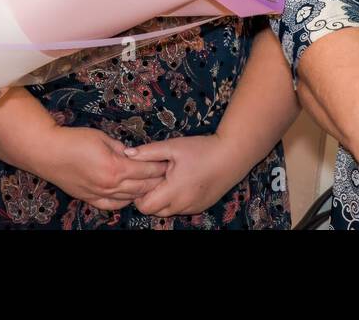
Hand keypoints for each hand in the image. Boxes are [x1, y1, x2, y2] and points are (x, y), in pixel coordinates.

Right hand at [31, 127, 167, 211]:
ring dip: (142, 192)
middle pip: (141, 186)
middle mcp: (110, 185)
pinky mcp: (89, 198)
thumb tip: (132, 154)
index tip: (168, 162)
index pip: (145, 170)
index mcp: (115, 167)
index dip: (159, 166)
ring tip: (152, 186)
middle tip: (167, 175)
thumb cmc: (73, 140)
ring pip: (129, 198)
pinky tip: (129, 196)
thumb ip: (120, 147)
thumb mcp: (101, 137)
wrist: (47, 152)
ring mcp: (100, 194)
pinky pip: (112, 205)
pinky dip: (124, 201)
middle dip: (156, 181)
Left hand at [125, 135, 242, 216]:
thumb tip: (127, 154)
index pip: (145, 206)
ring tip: (168, 179)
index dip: (139, 195)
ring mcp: (192, 208)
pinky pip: (180, 209)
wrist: (231, 156)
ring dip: (162, 201)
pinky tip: (180, 184)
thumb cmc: (201, 149)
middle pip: (154, 212)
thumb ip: (148, 152)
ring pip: (167, 212)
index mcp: (173, 191)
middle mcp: (182, 204)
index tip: (144, 179)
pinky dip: (175, 201)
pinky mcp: (200, 207)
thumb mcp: (173, 146)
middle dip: (149, 198)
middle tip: (154, 178)